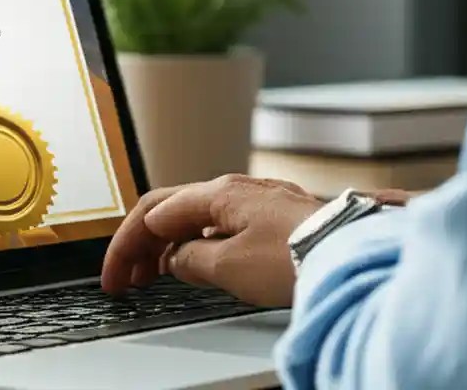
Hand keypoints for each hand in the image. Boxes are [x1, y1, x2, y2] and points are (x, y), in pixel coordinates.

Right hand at [101, 174, 323, 306]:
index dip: (126, 245)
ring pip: (198, 217)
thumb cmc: (296, 256)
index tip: (114, 275)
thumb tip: (176, 259)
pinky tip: (199, 262)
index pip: (153, 213)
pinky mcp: (277, 218)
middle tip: (127, 277)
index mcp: (217, 194)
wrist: (352, 254)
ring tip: (156, 274)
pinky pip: (224, 225)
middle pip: (173, 210)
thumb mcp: (228, 267)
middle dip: (143, 243)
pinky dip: (199, 243)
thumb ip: (191, 260)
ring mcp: (258, 201)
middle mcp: (236, 190)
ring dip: (170, 245)